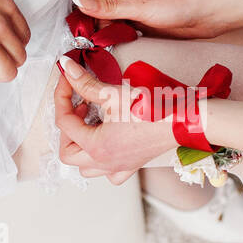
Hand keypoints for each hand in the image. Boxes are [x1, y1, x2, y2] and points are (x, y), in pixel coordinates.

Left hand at [54, 56, 175, 183]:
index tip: (68, 80)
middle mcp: (104, 162)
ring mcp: (117, 167)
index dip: (62, 96)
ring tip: (89, 125)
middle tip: (77, 106)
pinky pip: (109, 174)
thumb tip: (66, 67)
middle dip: (67, 127)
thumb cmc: (152, 109)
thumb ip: (85, 82)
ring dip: (81, 147)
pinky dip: (102, 163)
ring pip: (85, 167)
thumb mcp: (112, 94)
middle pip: (67, 151)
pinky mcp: (131, 166)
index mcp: (96, 146)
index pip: (64, 122)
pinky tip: (107, 144)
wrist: (181, 119)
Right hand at [74, 0, 234, 38]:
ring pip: (111, 22)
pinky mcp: (145, 26)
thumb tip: (79, 0)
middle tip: (85, 41)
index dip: (82, 7)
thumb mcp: (141, 6)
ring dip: (104, 33)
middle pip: (100, 9)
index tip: (73, 24)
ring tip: (97, 46)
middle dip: (92, 24)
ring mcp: (137, 12)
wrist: (210, 15)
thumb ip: (109, 6)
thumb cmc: (181, 3)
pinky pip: (124, 32)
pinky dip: (117, 39)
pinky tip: (112, 48)